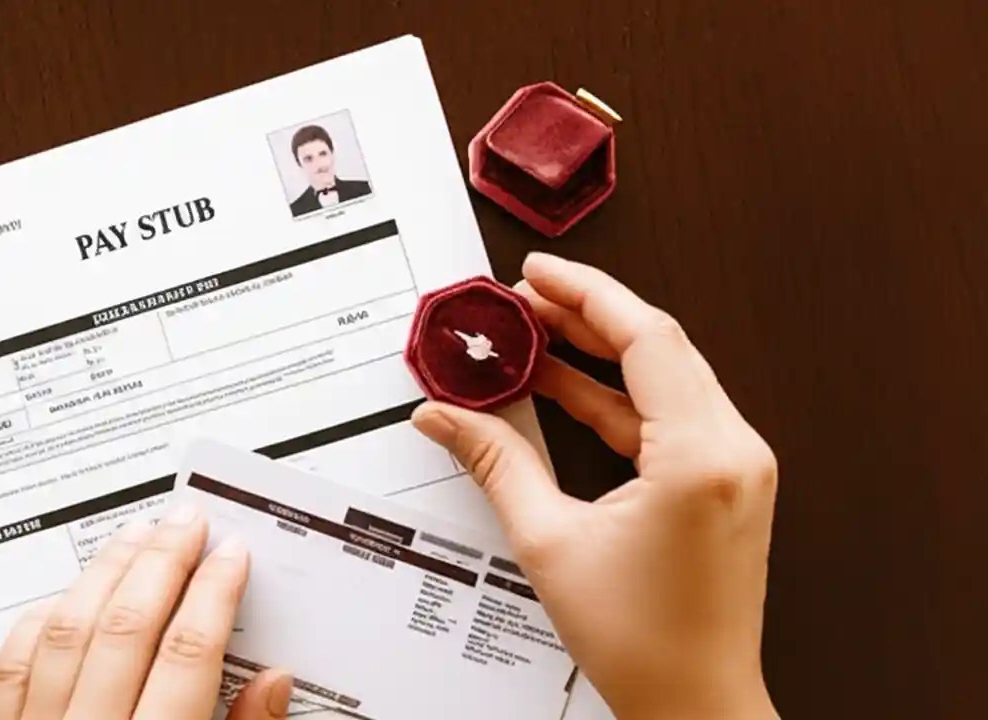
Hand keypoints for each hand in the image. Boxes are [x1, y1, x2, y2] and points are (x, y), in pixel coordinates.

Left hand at [0, 505, 290, 719]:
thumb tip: (273, 682)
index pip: (189, 653)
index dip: (214, 592)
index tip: (232, 553)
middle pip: (127, 627)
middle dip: (163, 561)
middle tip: (187, 519)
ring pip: (69, 633)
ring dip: (106, 573)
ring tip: (135, 535)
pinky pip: (14, 666)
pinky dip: (43, 621)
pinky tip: (68, 594)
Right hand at [412, 253, 778, 719]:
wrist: (695, 703)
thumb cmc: (645, 644)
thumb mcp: (549, 541)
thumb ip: (494, 462)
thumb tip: (448, 418)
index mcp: (700, 457)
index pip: (645, 336)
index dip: (586, 292)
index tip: (539, 273)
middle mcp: (734, 451)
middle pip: (658, 345)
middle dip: (586, 315)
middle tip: (525, 300)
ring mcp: (737, 465)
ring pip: (665, 376)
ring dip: (600, 354)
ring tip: (536, 338)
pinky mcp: (726, 481)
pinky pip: (671, 415)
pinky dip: (618, 397)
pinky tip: (566, 389)